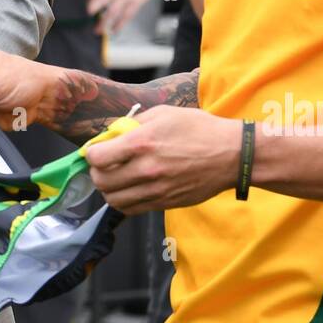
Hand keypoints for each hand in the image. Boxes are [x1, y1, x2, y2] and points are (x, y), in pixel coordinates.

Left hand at [84, 106, 241, 214]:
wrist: (231, 155)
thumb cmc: (198, 129)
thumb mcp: (163, 113)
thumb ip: (133, 124)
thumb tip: (111, 134)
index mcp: (142, 143)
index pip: (97, 157)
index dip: (91, 154)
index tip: (95, 150)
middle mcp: (146, 169)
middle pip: (101, 181)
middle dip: (96, 172)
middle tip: (103, 165)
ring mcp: (156, 190)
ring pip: (114, 200)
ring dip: (109, 190)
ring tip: (116, 178)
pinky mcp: (165, 203)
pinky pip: (132, 210)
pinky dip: (124, 201)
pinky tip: (130, 189)